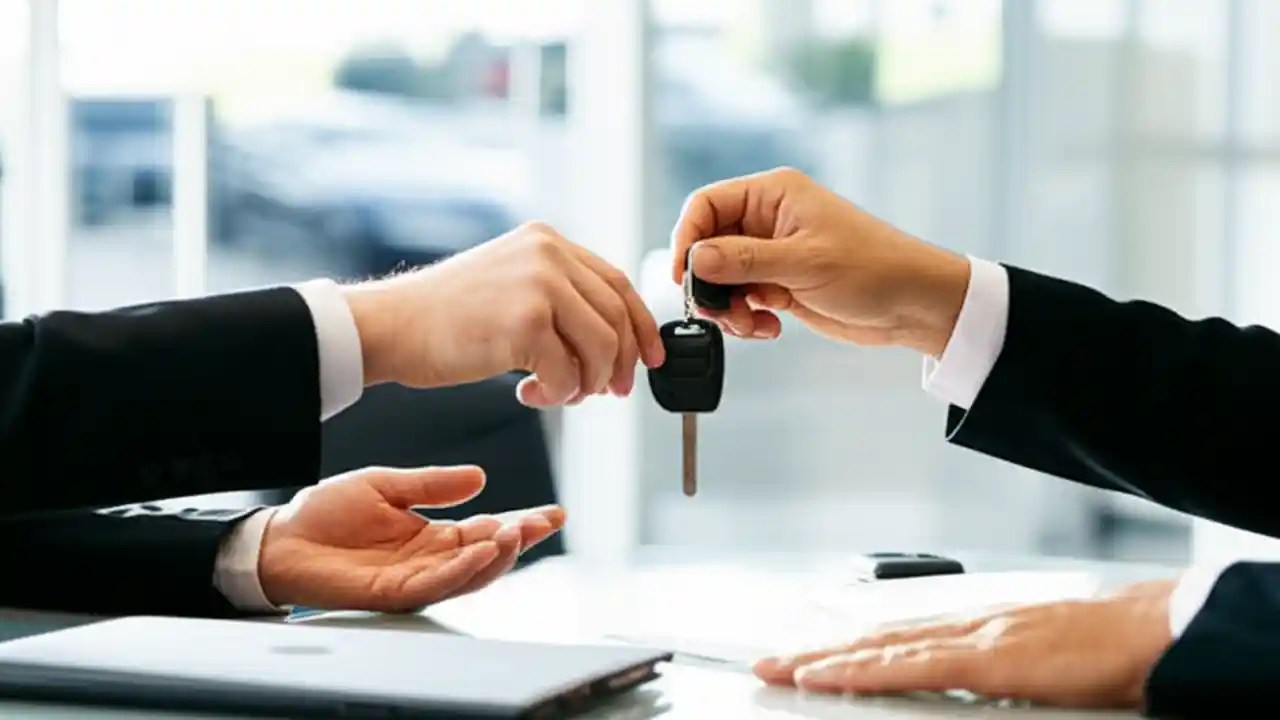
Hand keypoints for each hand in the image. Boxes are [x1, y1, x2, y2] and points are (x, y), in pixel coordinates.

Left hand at [258, 465, 564, 611]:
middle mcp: (429, 559)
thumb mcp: (387, 484)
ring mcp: (413, 578)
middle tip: (544, 522)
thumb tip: (479, 477)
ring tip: (517, 533)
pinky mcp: (392, 592)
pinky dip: (461, 569)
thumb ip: (432, 484)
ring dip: (496, 556)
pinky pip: (435, 583)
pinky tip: (479, 551)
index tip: (552, 512)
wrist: (281, 538)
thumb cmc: (326, 514)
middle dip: (520, 540)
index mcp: (431, 534)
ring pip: (468, 574)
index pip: (487, 529)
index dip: (521, 521)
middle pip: (486, 554)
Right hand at [343, 222, 663, 406]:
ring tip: (562, 393)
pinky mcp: (524, 322)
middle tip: (611, 392)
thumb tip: (613, 343)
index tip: (650, 358)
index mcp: (548, 242)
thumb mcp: (510, 284)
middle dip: (621, 364)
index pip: (617, 283)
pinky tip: (528, 393)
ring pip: (602, 348)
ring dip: (588, 383)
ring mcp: (538, 285)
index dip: (641, 325)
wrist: (391, 325)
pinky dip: (557, 394)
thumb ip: (559, 299)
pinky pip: (569, 374)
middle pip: (616, 318)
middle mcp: (548, 255)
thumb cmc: (445, 317)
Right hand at [670, 167, 970, 356]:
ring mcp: (773, 253)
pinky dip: (746, 317)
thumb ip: (744, 261)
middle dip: (709, 283)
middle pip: (709, 245)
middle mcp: (768, 219)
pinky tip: (769, 327)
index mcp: (774, 194)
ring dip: (728, 306)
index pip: (706, 205)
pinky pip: (742, 299)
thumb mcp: (803, 263)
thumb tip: (694, 260)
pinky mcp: (780, 283)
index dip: (688, 239)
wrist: (913, 304)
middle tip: (721, 311)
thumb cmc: (874, 269)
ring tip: (751, 323)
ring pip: (722, 278)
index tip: (684, 276)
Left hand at [753, 579, 1175, 708]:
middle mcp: (964, 624)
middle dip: (818, 651)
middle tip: (769, 662)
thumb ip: (993, 671)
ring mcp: (972, 638)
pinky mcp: (988, 658)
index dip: (846, 646)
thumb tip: (963, 687)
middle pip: (874, 638)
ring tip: (783, 669)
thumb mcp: (1035, 661)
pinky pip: (913, 666)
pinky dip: (866, 670)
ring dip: (826, 660)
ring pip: (881, 648)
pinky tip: (832, 675)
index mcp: (975, 627)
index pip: (895, 637)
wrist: (1152, 631)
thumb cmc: (1105, 647)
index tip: (805, 656)